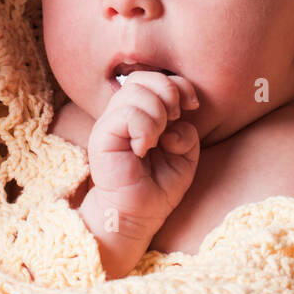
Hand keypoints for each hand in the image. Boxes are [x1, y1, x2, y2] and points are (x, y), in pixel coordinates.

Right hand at [84, 71, 200, 240]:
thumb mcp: (185, 156)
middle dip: (167, 92)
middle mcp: (122, 114)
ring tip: (156, 139)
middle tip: (174, 118)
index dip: (178, 85)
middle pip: (142, 78)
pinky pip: (125, 114)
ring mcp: (110, 124)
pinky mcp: (101, 137)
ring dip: (156, 113)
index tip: (192, 105)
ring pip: (134, 91)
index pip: (154, 79)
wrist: (138, 215)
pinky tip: (143, 147)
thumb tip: (177, 122)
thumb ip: (187, 132)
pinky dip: (143, 127)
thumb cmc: (158, 185)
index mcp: (141, 114)